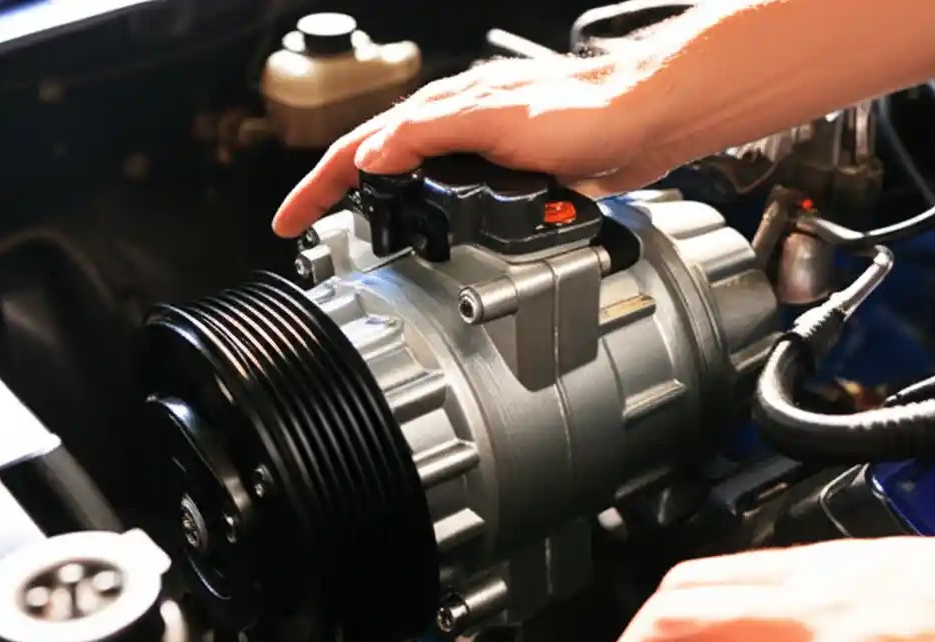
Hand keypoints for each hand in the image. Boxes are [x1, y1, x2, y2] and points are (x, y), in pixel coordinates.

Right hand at [270, 53, 670, 237]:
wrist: (646, 119)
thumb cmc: (587, 110)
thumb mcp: (497, 120)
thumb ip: (430, 135)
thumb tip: (374, 157)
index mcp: (441, 113)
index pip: (360, 151)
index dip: (318, 187)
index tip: (288, 221)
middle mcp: (455, 129)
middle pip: (377, 165)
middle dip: (336, 198)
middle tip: (311, 234)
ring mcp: (480, 151)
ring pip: (412, 183)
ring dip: (378, 208)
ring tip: (355, 238)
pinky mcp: (510, 174)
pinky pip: (451, 198)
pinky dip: (426, 217)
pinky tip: (432, 234)